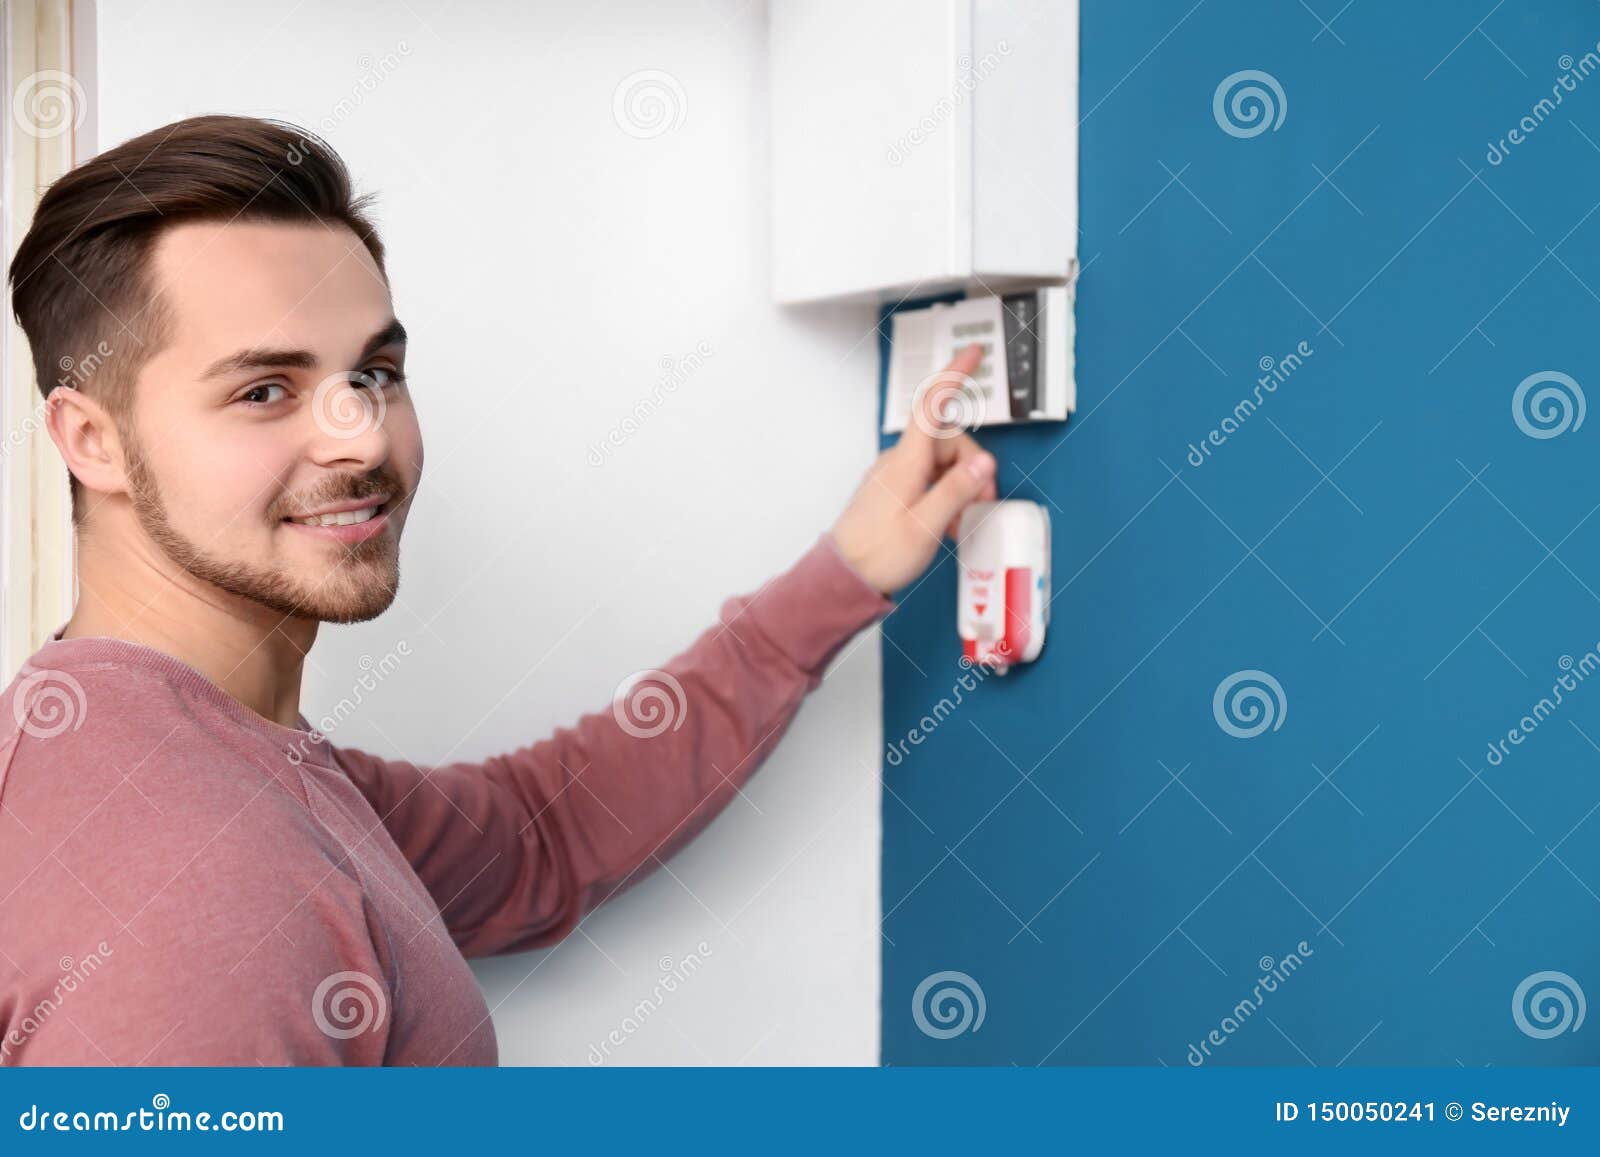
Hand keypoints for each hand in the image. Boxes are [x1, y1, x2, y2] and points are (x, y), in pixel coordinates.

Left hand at [830, 343, 997, 595]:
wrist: (844, 577)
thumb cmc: (878, 554)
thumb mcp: (926, 526)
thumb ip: (957, 490)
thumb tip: (983, 464)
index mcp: (906, 462)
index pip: (932, 405)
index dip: (954, 374)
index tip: (973, 353)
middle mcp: (899, 461)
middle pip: (949, 442)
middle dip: (972, 468)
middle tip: (979, 503)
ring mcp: (896, 475)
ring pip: (942, 464)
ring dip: (959, 487)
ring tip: (957, 522)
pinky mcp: (895, 490)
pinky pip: (930, 480)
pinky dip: (945, 496)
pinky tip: (945, 524)